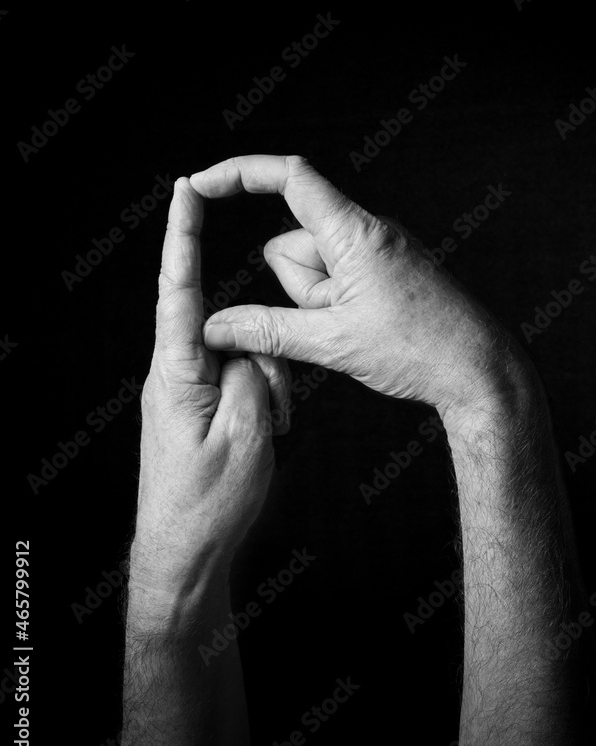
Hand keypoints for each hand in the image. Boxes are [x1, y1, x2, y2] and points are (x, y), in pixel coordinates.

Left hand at [131, 177, 290, 592]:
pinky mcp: (198, 407)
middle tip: (270, 415)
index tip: (186, 190)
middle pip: (228, 331)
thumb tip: (250, 347)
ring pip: (241, 360)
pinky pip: (238, 384)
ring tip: (269, 437)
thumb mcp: (246, 436)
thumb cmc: (208, 503)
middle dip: (262, 364)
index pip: (179, 288)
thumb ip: (250, 375)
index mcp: (177, 372)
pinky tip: (265, 436)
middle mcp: (174, 373)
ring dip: (266, 391)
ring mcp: (185, 392)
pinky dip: (260, 402)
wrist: (183, 555)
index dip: (183, 235)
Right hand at [189, 155, 531, 429]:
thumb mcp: (332, 343)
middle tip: (336, 323)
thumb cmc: (419, 350)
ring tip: (358, 331)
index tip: (203, 184)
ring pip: (314, 266)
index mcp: (354, 233)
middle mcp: (368, 230)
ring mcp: (379, 249)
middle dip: (295, 285)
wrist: (480, 370)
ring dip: (316, 301)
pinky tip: (366, 332)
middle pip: (293, 241)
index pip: (289, 178)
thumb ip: (266, 330)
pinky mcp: (387, 269)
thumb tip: (215, 327)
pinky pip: (338, 278)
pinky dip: (334, 305)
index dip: (240, 174)